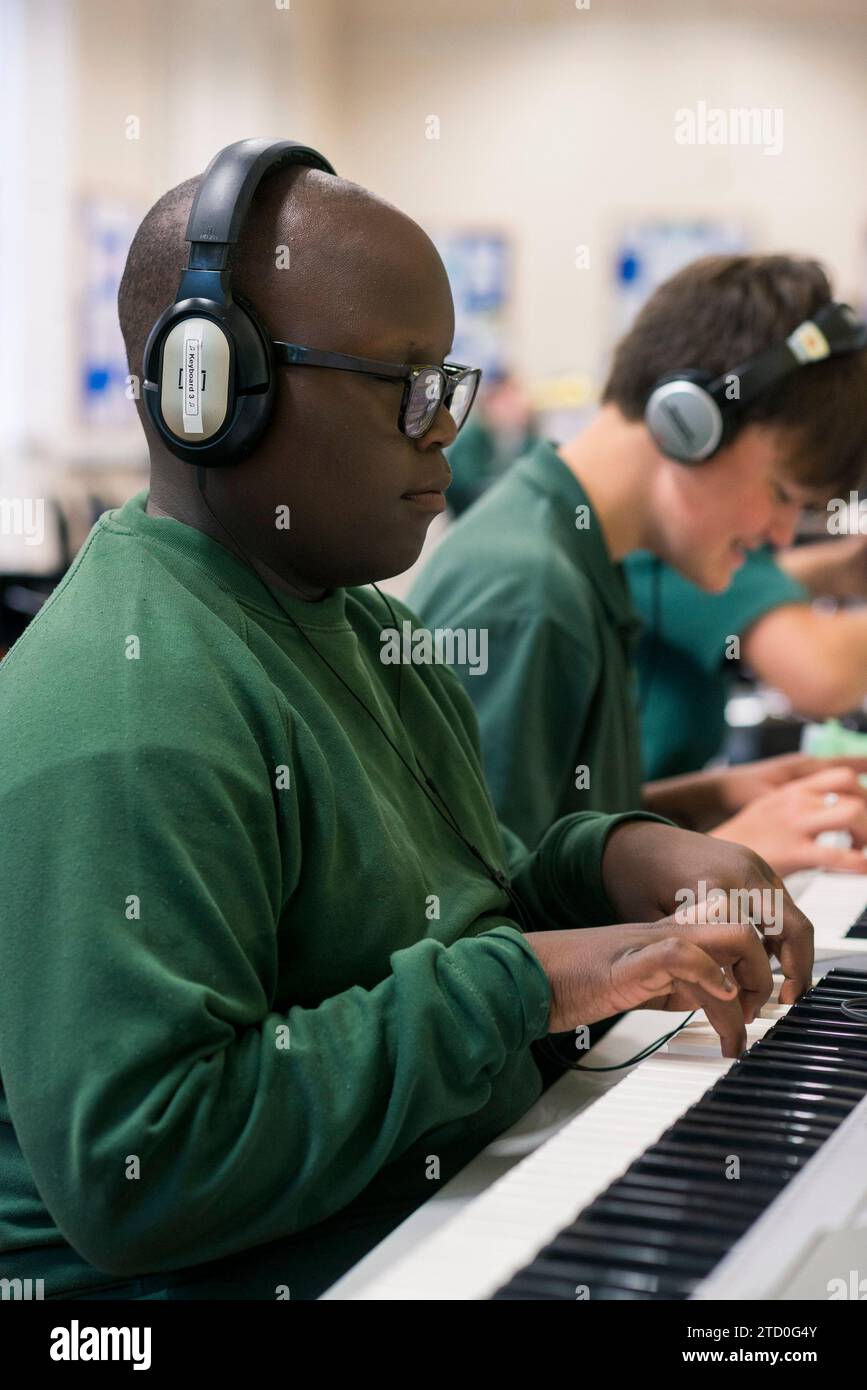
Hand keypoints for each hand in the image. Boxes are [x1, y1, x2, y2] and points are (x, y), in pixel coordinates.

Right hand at [524, 915, 773, 1057]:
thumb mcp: (641, 983)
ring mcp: (651, 943)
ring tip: (738, 1036)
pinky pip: (684, 954)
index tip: (754, 1009)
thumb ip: (676, 986)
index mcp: (669, 935)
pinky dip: (711, 977)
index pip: (731, 933)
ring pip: (727, 939)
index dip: (755, 969)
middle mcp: (666, 932)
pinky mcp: (632, 962)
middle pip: (742, 928)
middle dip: (762, 977)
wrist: (528, 976)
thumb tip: (711, 1001)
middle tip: (755, 1018)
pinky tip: (717, 1004)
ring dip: (747, 990)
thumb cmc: (575, 982)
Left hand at [601, 819, 812, 1002]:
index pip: (753, 942)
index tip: (749, 1008)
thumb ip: (687, 954)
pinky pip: (781, 901)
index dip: (757, 981)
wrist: (635, 840)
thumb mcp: (651, 926)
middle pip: (793, 926)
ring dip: (792, 951)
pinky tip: (762, 956)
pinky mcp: (754, 862)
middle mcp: (740, 871)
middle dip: (798, 969)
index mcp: (711, 887)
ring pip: (793, 914)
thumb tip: (717, 993)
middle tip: (787, 1000)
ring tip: (778, 986)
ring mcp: (751, 863)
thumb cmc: (635, 879)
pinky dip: (780, 930)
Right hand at [712, 765, 866, 875]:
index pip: (842, 775)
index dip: (864, 792)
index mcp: (792, 789)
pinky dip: (860, 863)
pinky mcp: (792, 851)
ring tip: (862, 850)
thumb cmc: (744, 841)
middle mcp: (795, 800)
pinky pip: (839, 855)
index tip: (866, 812)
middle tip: (864, 837)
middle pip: (853, 790)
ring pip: (852, 812)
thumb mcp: (771, 809)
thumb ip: (801, 806)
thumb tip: (830, 813)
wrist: (712, 857)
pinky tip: (863, 869)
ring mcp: (794, 823)